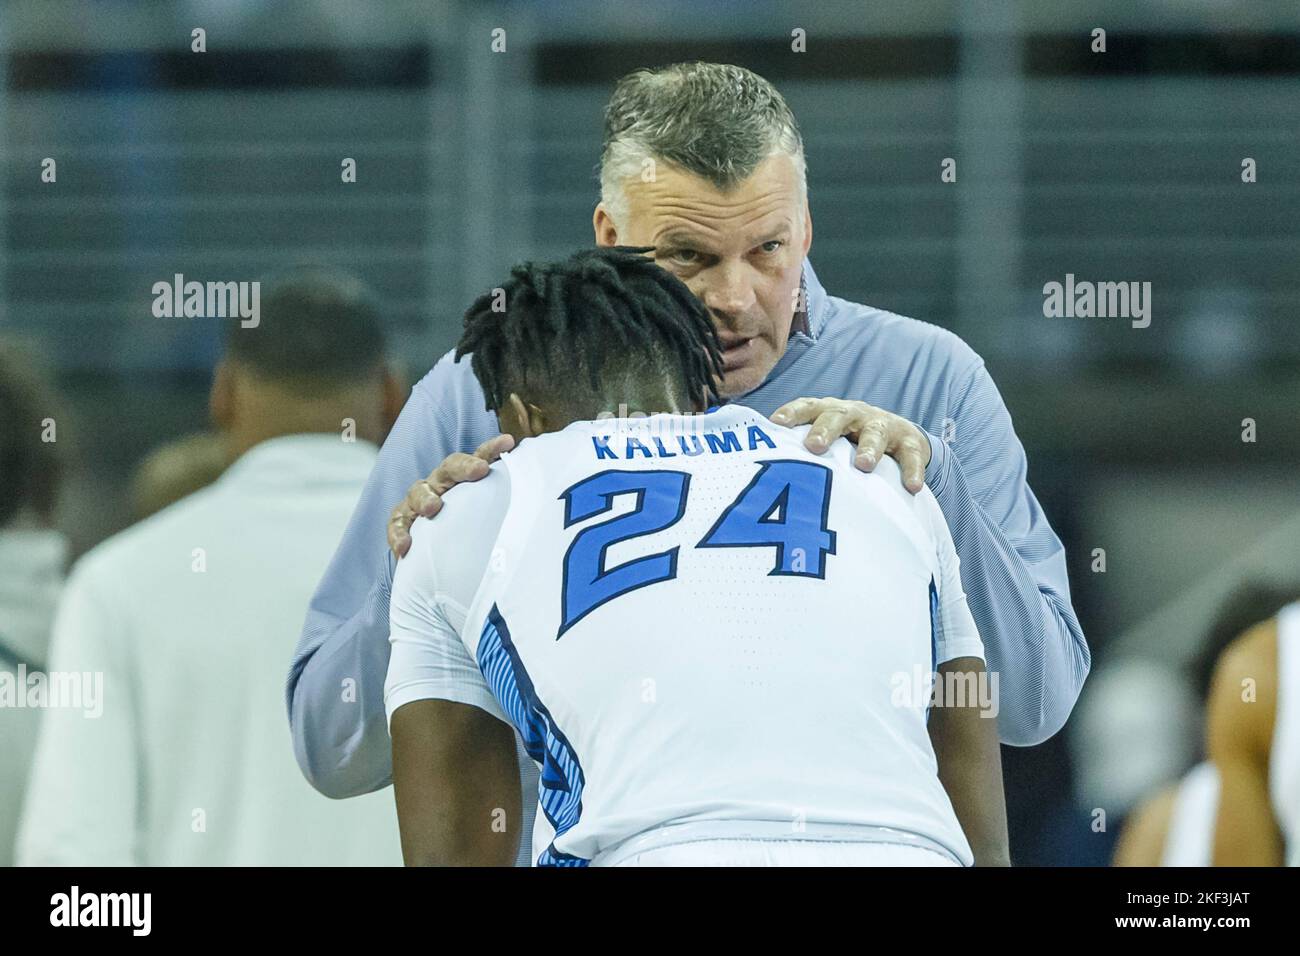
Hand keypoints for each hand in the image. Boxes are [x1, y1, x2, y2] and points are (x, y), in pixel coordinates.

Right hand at [387, 434, 514, 557]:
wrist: (450, 564)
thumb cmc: (478, 537)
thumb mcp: (496, 521)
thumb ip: (513, 511)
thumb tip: (550, 512)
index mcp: (467, 480)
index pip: (480, 457)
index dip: (492, 448)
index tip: (509, 442)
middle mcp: (444, 485)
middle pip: (450, 467)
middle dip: (463, 467)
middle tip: (479, 470)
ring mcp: (421, 502)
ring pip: (418, 491)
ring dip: (425, 497)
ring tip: (433, 507)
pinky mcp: (404, 523)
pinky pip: (397, 524)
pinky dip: (399, 534)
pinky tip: (405, 547)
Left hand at [770, 397, 931, 493]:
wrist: (896, 436)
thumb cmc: (848, 442)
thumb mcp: (826, 440)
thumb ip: (800, 449)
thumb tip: (759, 463)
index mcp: (829, 412)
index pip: (807, 407)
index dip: (792, 413)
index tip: (776, 424)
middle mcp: (854, 414)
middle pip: (837, 415)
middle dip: (825, 430)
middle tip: (814, 446)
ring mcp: (882, 426)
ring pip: (875, 432)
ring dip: (869, 448)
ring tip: (864, 466)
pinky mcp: (909, 442)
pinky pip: (910, 455)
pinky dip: (912, 470)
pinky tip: (911, 486)